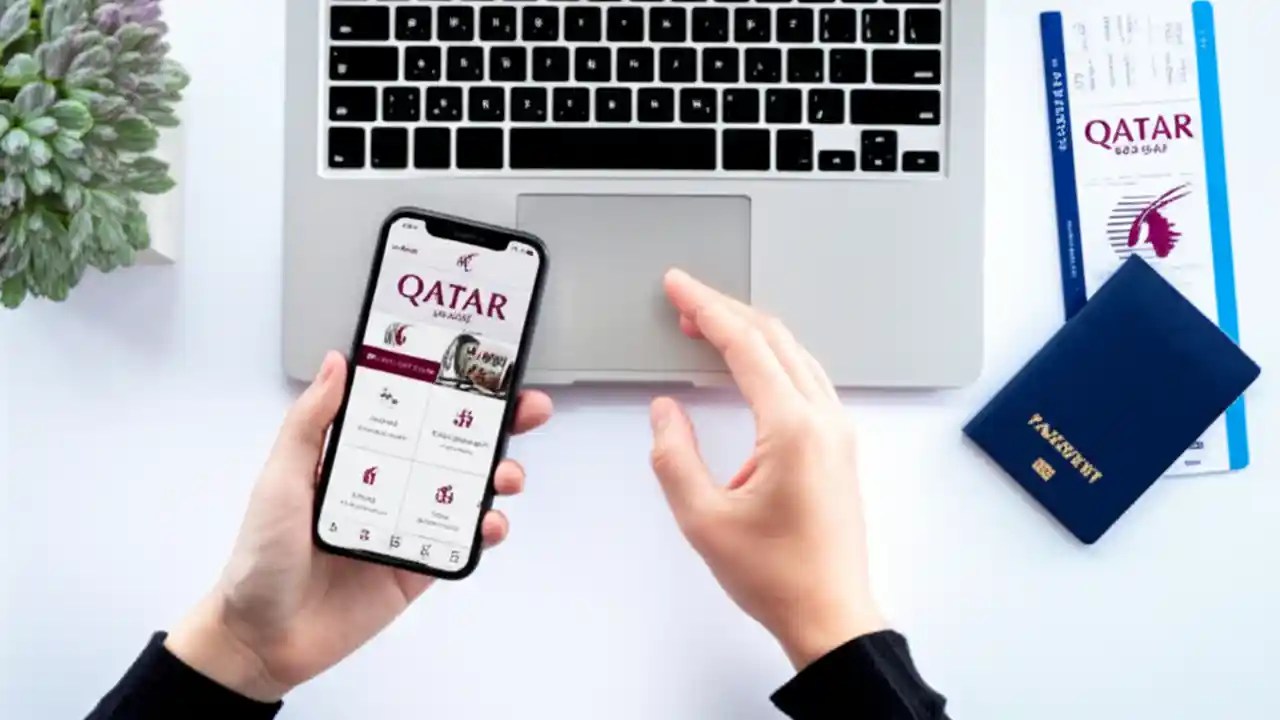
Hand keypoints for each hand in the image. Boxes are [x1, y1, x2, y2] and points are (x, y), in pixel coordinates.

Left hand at [166, 352, 552, 701]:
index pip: (411, 411)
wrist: (263, 638)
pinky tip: (490, 523)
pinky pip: (461, 542)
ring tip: (507, 475)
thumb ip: (310, 422)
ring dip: (498, 475)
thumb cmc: (261, 556)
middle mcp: (388, 485)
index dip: (448, 388)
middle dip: (497, 424)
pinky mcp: (418, 565)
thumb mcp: (280, 478)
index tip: (481, 368)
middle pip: (452, 445)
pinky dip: (485, 531)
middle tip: (526, 409)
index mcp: (357, 457)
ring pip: (467, 490)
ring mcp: (407, 524)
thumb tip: (338, 365)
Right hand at [649, 270, 886, 669]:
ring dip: (751, 332)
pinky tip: (750, 364)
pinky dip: (773, 358)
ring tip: (708, 326)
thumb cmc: (778, 576)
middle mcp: (823, 420)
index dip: (706, 309)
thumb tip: (667, 412)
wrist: (831, 615)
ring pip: (795, 354)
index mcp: (793, 429)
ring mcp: (837, 432)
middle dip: (725, 311)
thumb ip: (674, 457)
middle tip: (684, 300)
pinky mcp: (839, 446)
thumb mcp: (703, 520)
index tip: (678, 287)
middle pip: (774, 339)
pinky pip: (807, 378)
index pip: (746, 345)